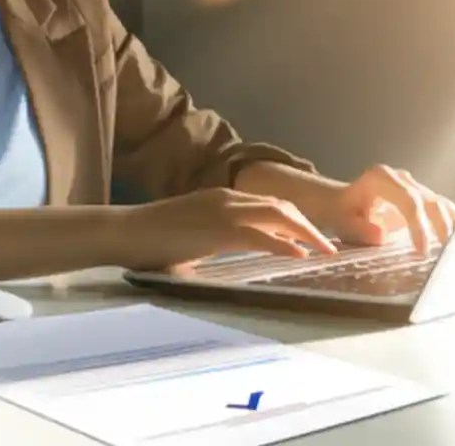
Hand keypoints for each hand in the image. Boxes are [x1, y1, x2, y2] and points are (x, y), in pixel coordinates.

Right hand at [114, 188, 338, 270]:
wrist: (126, 231)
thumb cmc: (150, 238)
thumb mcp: (190, 234)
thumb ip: (213, 239)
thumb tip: (220, 254)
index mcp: (222, 197)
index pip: (269, 203)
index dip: (295, 218)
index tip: (311, 235)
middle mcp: (228, 198)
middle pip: (282, 206)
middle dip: (309, 224)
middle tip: (328, 244)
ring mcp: (224, 212)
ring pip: (278, 215)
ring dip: (306, 233)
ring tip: (323, 250)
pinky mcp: (218, 231)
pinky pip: (260, 236)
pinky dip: (283, 244)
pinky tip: (298, 255)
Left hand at [330, 164, 454, 254]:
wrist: (341, 202)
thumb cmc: (341, 212)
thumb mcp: (343, 221)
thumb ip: (360, 229)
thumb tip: (382, 235)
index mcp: (381, 178)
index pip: (408, 201)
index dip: (418, 226)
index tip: (422, 251)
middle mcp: (400, 178)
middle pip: (427, 199)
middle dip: (438, 226)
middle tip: (445, 251)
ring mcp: (411, 184)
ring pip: (437, 202)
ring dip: (447, 224)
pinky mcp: (419, 195)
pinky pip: (439, 205)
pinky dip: (448, 220)